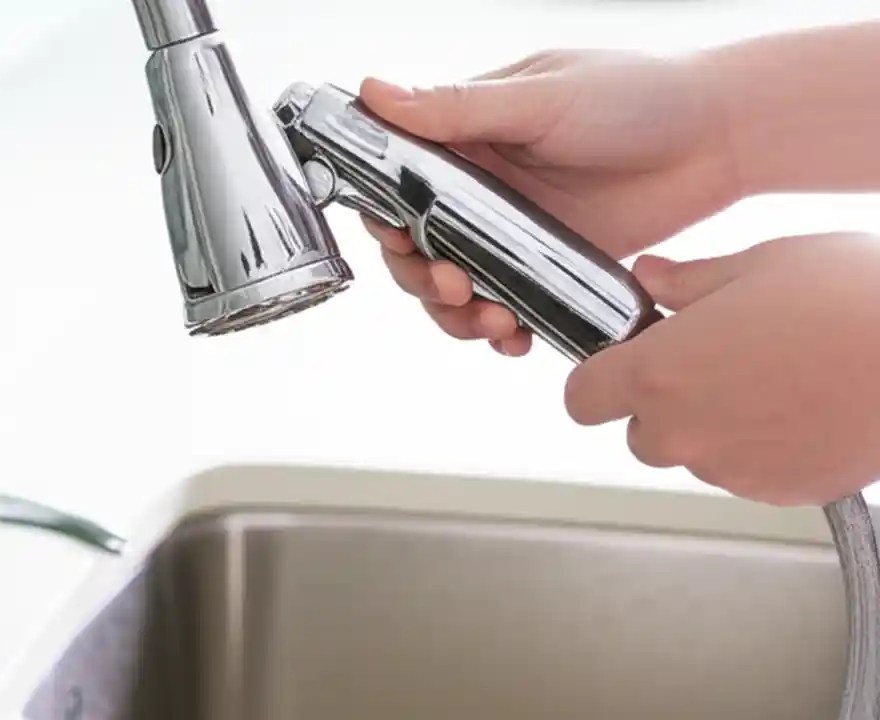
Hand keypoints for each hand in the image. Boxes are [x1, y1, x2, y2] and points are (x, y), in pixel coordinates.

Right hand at [358, 49, 740, 355]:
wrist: (722, 136)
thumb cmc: (638, 94)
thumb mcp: (543, 96)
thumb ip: (459, 108)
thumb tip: (374, 91)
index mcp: (467, 137)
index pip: (394, 183)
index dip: (384, 219)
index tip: (400, 241)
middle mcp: (481, 188)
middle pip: (415, 248)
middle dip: (421, 278)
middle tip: (454, 286)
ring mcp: (513, 232)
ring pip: (454, 288)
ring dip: (456, 314)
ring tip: (491, 319)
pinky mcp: (549, 267)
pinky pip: (507, 308)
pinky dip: (501, 331)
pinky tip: (515, 335)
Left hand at [565, 232, 879, 505]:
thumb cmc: (853, 301)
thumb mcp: (760, 264)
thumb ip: (689, 281)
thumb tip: (650, 277)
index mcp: (658, 373)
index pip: (582, 398)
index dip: (597, 380)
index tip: (618, 364)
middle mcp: (684, 432)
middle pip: (640, 433)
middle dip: (665, 403)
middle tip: (717, 361)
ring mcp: (731, 470)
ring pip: (696, 454)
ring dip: (715, 426)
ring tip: (773, 377)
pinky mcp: (778, 492)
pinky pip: (746, 472)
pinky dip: (760, 448)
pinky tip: (801, 407)